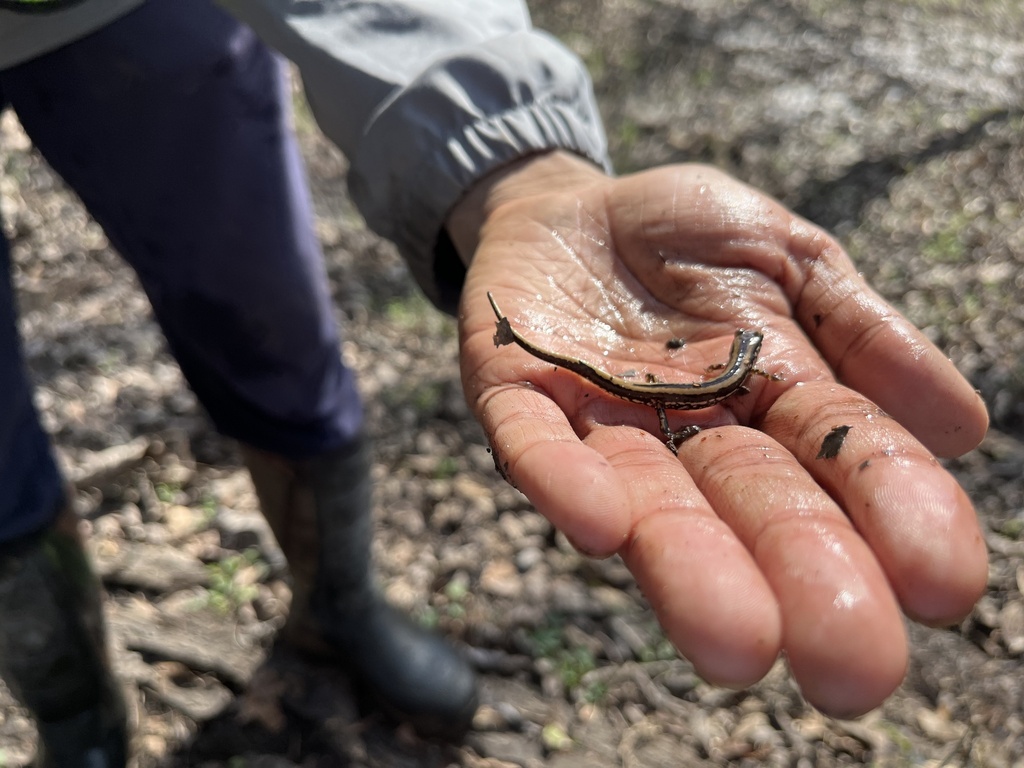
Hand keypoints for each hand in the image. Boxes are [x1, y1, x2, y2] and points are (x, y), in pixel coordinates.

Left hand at [447, 151, 987, 717]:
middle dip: (798, 578)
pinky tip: (601, 525)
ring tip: (734, 639)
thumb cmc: (688, 241)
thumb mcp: (789, 258)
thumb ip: (861, 327)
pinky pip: (534, 445)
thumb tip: (961, 429)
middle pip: (750, 507)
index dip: (891, 516)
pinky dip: (562, 482)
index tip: (940, 588)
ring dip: (687, 568)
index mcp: (771, 400)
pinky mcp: (514, 397)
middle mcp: (689, 433)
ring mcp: (599, 423)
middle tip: (851, 671)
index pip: (842, 462)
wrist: (569, 212)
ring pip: (647, 504)